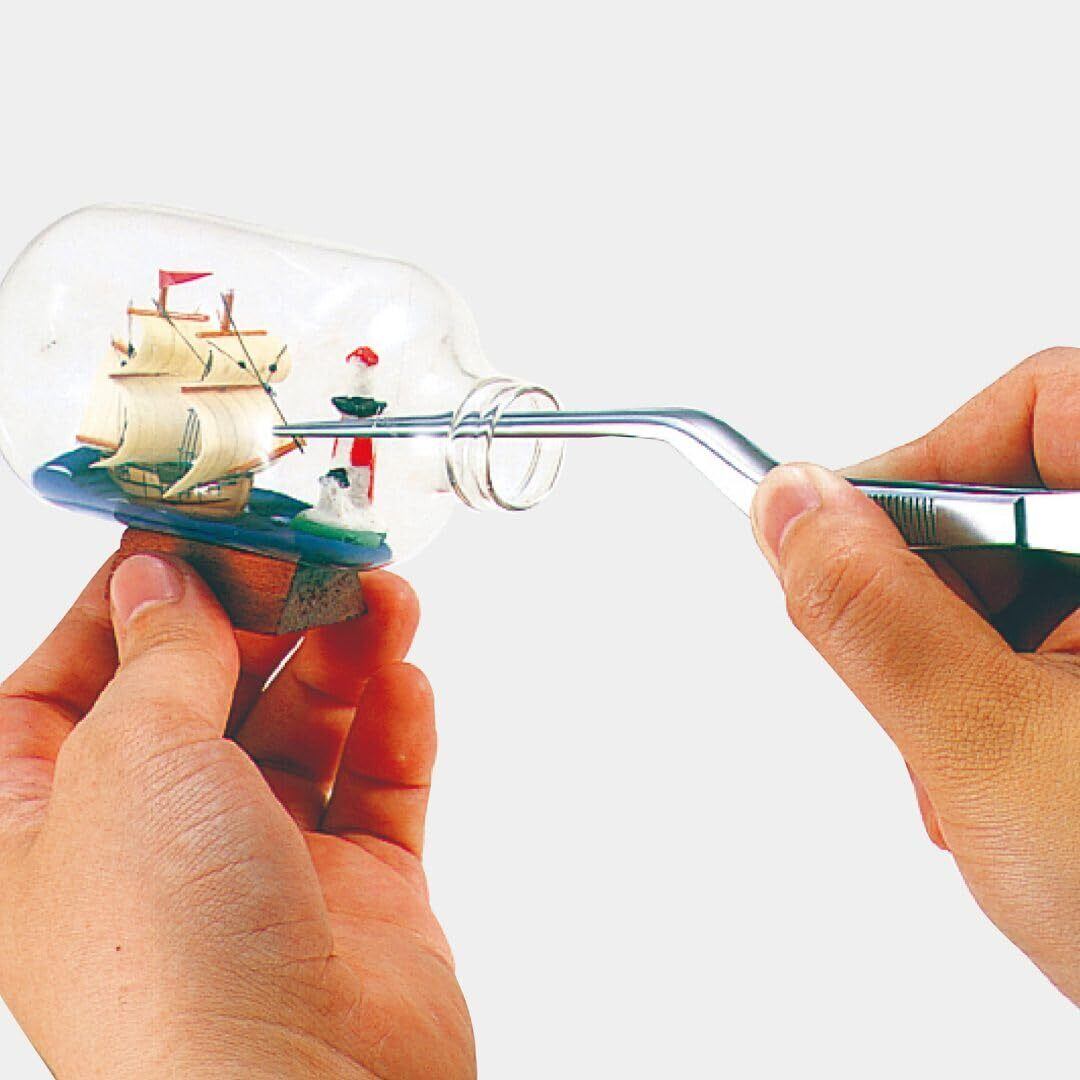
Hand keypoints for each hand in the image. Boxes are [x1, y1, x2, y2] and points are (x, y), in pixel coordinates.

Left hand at [0, 555, 474, 1077]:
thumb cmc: (173, 964)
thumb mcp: (135, 761)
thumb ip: (161, 658)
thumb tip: (164, 582)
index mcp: (53, 824)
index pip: (75, 681)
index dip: (131, 604)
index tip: (197, 539)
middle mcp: (154, 843)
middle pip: (208, 692)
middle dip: (263, 617)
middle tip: (311, 557)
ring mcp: (262, 866)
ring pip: (305, 728)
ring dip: (345, 655)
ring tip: (383, 600)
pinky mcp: (355, 889)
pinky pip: (377, 783)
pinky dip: (394, 726)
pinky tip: (404, 681)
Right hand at [749, 348, 1079, 1005]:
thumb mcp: (993, 751)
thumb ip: (876, 617)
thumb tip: (790, 509)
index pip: (1042, 400)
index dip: (925, 461)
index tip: (841, 544)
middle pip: (1023, 493)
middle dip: (933, 588)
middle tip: (913, 684)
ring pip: (1026, 573)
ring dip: (958, 656)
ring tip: (960, 760)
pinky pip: (1050, 629)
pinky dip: (997, 686)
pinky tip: (998, 766)